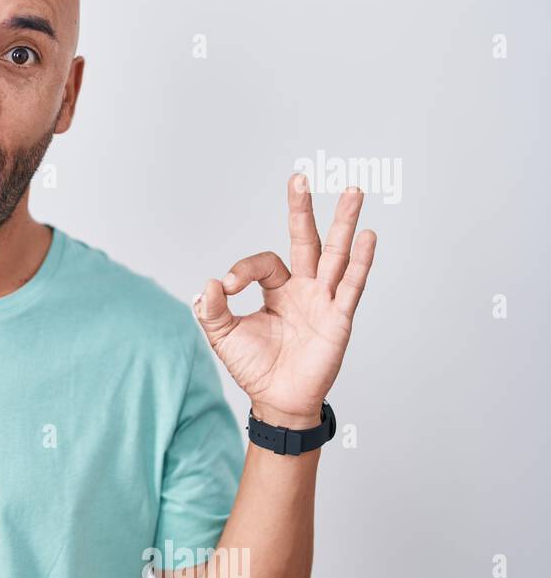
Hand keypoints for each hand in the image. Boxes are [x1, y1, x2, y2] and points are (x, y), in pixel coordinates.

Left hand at [194, 173, 376, 428]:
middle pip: (306, 240)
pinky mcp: (339, 317)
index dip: (243, 269)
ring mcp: (324, 300)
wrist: (278, 400)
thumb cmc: (255, 367)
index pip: (263, 262)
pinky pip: (352, 285)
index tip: (226, 287)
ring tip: (353, 192)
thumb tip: (208, 284)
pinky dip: (361, 261)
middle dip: (303, 210)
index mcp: (277, 289)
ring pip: (336, 254)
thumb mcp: (223, 336)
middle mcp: (303, 288)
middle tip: (301, 177)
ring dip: (344, 223)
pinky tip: (368, 236)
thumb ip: (211, 310)